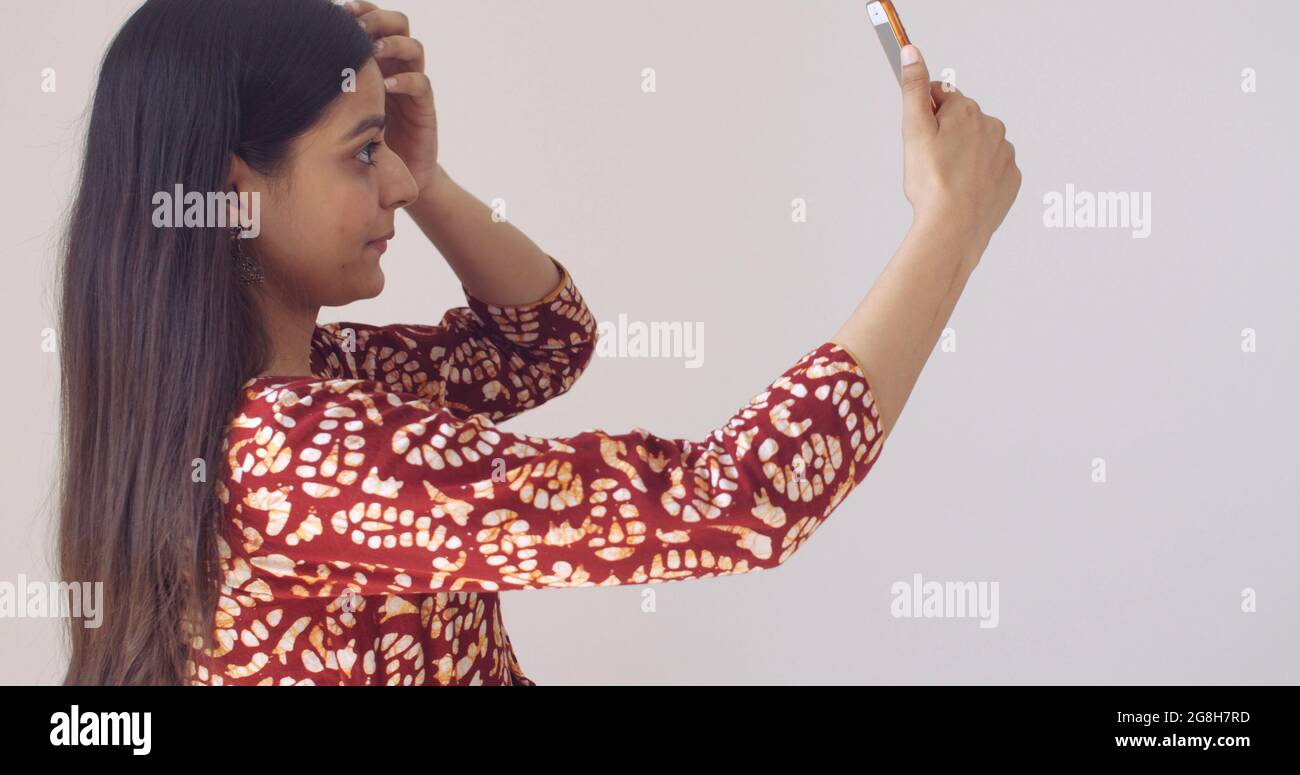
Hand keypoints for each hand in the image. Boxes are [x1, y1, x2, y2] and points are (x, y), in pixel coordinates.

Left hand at [345, 1, 438, 196]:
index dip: (362, 10)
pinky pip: (421, 85)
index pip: (375, 21)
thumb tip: (285, 61)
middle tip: (358, 27)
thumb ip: (327, 82)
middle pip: (399, 25)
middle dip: (379, 20)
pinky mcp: (424, 109)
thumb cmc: (361, 137)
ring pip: (414, 48)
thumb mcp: (339, 104)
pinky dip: (404, 81)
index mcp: (378, 58)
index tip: (341, 10)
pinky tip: (386, 86)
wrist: (394, 172)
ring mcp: (412, 85)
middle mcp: (397, 66)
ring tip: (373, 52)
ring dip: (393, 45)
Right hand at [898, 45, 1020, 254]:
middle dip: (945, 137)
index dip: (925, 116)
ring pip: (978, 146)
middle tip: (929, 164)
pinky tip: (962, 192)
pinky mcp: (1011, 179)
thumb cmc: (931, 183)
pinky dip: (977, 178)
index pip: (942, 97)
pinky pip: (991, 171)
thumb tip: (912, 52)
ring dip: (962, 157)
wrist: (954, 229)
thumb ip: (914, 88)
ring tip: (946, 181)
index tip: (919, 138)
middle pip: (961, 122)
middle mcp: (992, 126)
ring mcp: (1004, 154)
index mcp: (967, 111)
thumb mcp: (914, 131)